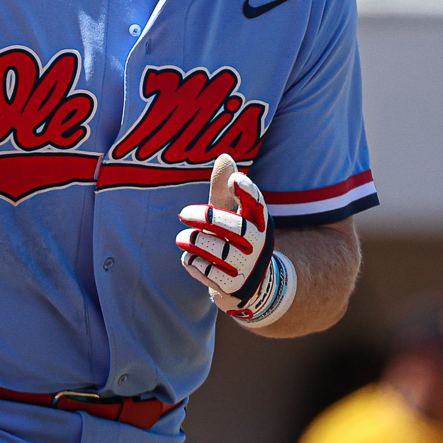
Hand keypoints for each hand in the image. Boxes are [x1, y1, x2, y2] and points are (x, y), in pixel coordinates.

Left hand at [176, 153, 294, 326]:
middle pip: (236, 228)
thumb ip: (223, 188)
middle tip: (183, 213)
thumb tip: (225, 155)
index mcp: (260, 221)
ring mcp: (249, 267)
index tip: (234, 181)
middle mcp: (260, 244)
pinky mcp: (235, 287)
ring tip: (182, 237)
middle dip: (207, 218)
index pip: (258, 203)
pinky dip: (195, 263)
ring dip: (196, 242)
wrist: (246, 285)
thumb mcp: (229, 213)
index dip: (248, 191)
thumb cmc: (233, 239)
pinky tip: (190, 259)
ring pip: (220, 252)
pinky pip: (210, 273)